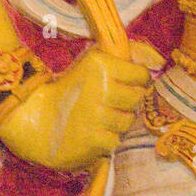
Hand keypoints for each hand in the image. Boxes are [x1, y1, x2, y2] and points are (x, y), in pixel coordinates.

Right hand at [0, 40, 163, 170]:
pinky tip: (94, 132)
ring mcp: (98, 114)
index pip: (141, 74)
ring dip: (118, 121)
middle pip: (137, 98)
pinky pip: (117, 140)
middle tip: (110, 102)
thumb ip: (130, 55)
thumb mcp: (95, 62)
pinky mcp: (94, 139)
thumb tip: (159, 60)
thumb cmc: (72, 89)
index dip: (136, 81)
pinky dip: (108, 138)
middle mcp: (102, 87)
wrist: (37, 121)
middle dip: (127, 101)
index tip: (123, 84)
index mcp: (102, 64)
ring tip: (99, 118)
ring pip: (129, 120)